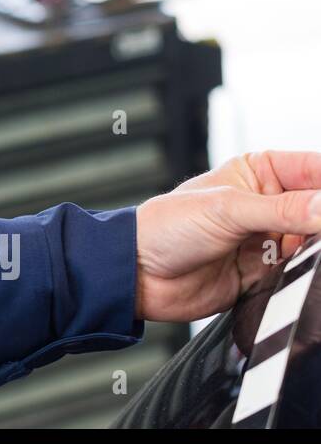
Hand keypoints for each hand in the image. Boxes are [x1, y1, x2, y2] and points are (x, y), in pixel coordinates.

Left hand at [135, 151, 320, 321]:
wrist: (141, 274)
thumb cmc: (166, 227)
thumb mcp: (226, 209)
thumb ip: (282, 210)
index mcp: (258, 172)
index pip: (314, 169)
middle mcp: (269, 204)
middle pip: (319, 209)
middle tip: (315, 234)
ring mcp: (271, 238)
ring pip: (315, 243)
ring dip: (316, 250)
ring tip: (291, 251)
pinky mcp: (270, 272)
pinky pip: (303, 272)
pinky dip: (307, 273)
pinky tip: (299, 271)